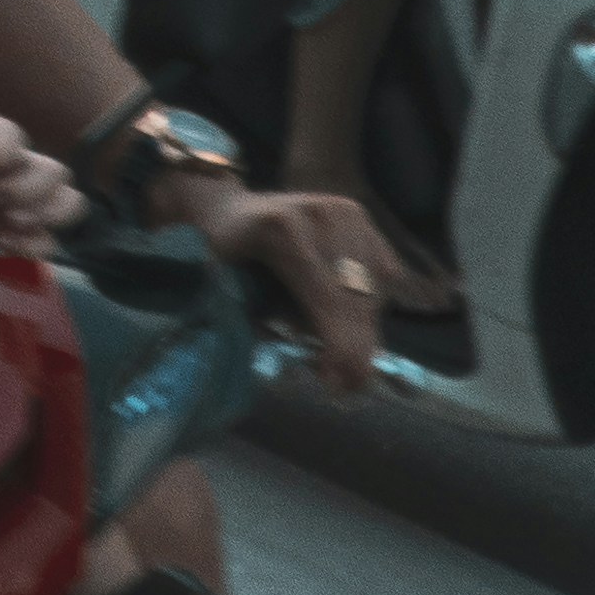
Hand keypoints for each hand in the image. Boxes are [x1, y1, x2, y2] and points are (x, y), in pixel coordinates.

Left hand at [0, 111, 80, 246]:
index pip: (13, 135)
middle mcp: (18, 164)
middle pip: (55, 172)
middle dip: (24, 189)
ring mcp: (26, 199)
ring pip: (70, 203)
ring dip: (45, 215)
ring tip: (6, 222)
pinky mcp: (21, 231)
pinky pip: (50, 240)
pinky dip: (31, 245)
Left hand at [157, 168, 398, 394]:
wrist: (223, 209)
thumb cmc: (215, 255)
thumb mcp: (221, 289)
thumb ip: (256, 325)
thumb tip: (296, 373)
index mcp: (280, 232)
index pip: (328, 299)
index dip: (340, 346)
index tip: (337, 386)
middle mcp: (319, 215)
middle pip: (356, 297)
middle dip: (356, 348)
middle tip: (348, 386)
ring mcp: (341, 211)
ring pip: (372, 288)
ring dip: (361, 327)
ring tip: (338, 352)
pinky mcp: (356, 214)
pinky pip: (380, 272)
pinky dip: (367, 301)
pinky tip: (344, 314)